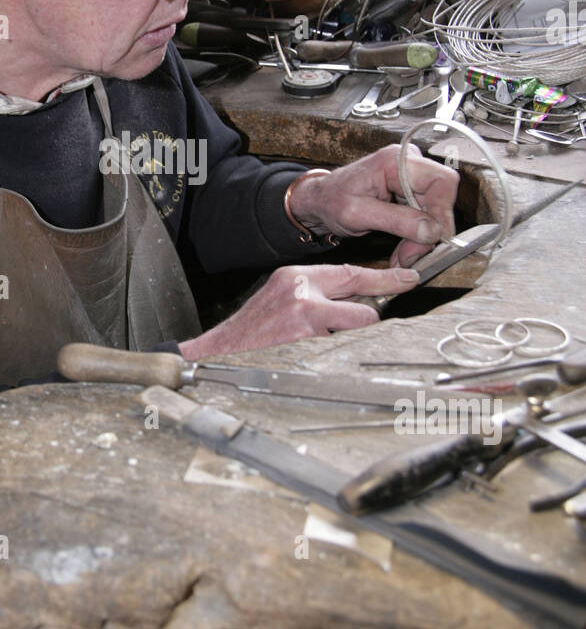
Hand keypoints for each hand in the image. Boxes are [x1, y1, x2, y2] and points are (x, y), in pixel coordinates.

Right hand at [178, 262, 418, 360]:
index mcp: (296, 277)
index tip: (407, 279)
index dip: (382, 278)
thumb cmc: (255, 332)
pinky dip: (335, 354)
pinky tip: (309, 356)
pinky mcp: (305, 336)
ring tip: (318, 345)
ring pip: (355, 325)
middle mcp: (301, 289)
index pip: (349, 272)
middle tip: (393, 296)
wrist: (221, 353)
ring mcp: (304, 312)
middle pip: (360, 294)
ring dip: (348, 338)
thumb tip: (361, 303)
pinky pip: (342, 345)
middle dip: (377, 304)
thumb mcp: (284, 300)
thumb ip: (318, 296)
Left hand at [285, 144, 458, 268]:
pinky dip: (417, 235)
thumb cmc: (332, 200)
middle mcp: (408, 163)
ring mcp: (411, 175)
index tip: (432, 239)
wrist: (321, 200)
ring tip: (404, 258)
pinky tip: (404, 250)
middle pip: (441, 198)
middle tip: (411, 257)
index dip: (443, 212)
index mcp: (395, 160)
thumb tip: (431, 231)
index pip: (441, 181)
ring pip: (436, 210)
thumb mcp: (358, 214)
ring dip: (423, 238)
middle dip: (429, 232)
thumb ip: (396, 221)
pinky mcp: (411, 190)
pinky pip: (426, 214)